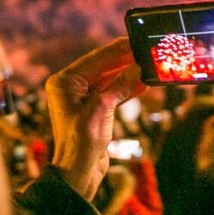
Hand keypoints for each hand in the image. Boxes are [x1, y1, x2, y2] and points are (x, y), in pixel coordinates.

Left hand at [46, 38, 147, 199]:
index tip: (138, 41)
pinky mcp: (93, 110)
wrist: (78, 172)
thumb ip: (120, 85)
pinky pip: (111, 93)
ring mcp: (81, 98)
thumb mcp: (102, 109)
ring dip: (129, 74)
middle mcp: (70, 87)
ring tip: (149, 65)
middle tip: (147, 52)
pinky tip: (143, 83)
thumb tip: (138, 67)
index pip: (96, 59)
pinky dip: (126, 89)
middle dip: (125, 60)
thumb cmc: (82, 142)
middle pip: (103, 66)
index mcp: (64, 81)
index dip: (119, 50)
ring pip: (109, 79)